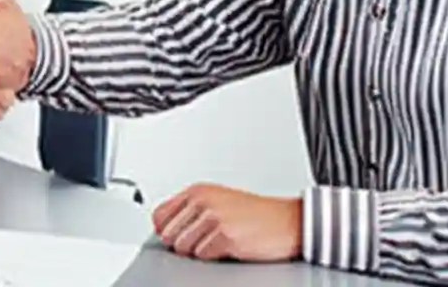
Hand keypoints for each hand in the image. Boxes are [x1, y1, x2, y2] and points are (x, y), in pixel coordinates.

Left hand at [153, 183, 301, 262]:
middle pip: (168, 235)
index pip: (159, 215)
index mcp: (198, 191)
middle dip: (182, 243)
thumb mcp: (218, 201)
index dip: (164, 230)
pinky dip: (214, 256)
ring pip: (183, 248)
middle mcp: (203, 201)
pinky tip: (229, 246)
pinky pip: (203, 256)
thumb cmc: (255, 214)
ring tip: (218, 242)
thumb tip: (163, 229)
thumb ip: (190, 210)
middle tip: (202, 240)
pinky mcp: (225, 237)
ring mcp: (214, 218)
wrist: (288, 220)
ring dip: (199, 250)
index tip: (172, 236)